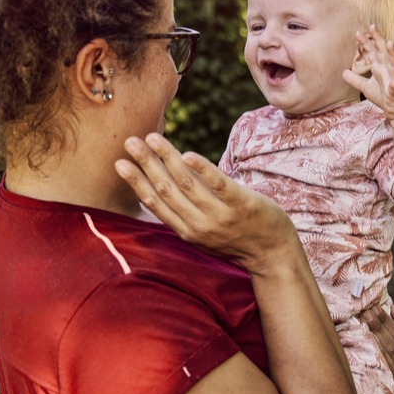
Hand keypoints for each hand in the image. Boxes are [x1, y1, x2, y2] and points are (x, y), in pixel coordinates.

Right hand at [115, 133, 300, 272]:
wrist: (274, 255)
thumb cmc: (237, 240)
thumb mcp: (203, 235)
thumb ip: (182, 216)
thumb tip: (158, 195)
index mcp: (187, 231)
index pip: (156, 203)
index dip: (136, 183)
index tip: (119, 163)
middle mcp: (199, 225)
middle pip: (166, 190)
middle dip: (146, 164)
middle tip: (130, 142)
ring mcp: (221, 215)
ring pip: (187, 184)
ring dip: (167, 159)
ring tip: (153, 138)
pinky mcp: (243, 204)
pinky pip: (219, 185)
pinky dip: (202, 169)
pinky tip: (187, 154)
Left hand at [342, 24, 393, 120]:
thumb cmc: (382, 95)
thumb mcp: (365, 86)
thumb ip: (355, 79)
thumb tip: (343, 72)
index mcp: (379, 66)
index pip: (372, 51)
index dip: (366, 42)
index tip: (357, 33)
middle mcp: (387, 68)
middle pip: (383, 50)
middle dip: (378, 39)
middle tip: (372, 26)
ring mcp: (393, 78)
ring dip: (393, 53)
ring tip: (390, 43)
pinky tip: (393, 83)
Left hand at [361, 304, 393, 393]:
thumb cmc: (379, 361)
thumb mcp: (391, 341)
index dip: (387, 320)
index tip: (372, 307)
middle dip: (378, 327)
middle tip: (364, 312)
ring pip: (388, 357)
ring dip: (374, 337)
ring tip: (360, 322)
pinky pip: (380, 371)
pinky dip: (371, 355)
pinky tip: (359, 344)